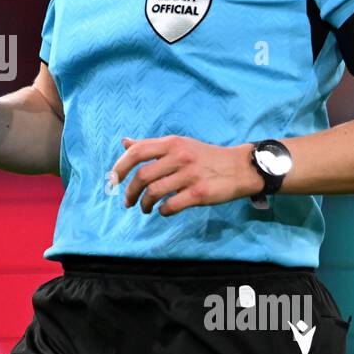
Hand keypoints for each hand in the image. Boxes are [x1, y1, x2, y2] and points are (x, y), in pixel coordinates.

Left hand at [108, 135, 257, 215]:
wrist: (240, 168)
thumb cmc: (205, 157)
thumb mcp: (179, 144)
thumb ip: (151, 146)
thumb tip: (125, 142)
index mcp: (172, 143)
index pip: (136, 152)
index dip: (119, 167)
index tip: (113, 181)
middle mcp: (179, 157)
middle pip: (142, 176)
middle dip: (130, 192)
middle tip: (128, 201)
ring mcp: (190, 175)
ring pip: (154, 192)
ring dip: (144, 204)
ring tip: (145, 208)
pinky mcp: (199, 194)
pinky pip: (171, 206)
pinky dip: (162, 211)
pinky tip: (163, 211)